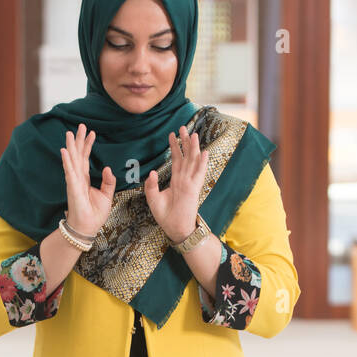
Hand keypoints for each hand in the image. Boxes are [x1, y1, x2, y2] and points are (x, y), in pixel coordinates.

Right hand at [60, 124, 115, 237]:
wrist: (87, 228)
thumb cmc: (94, 214)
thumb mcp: (107, 195)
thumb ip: (108, 182)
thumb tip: (108, 168)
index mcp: (85, 179)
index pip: (85, 158)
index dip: (88, 145)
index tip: (92, 133)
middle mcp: (77, 178)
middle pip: (78, 155)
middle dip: (79, 140)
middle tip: (80, 125)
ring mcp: (73, 182)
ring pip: (72, 160)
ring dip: (71, 146)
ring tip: (70, 133)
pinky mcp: (72, 188)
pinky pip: (69, 172)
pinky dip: (67, 161)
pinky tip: (64, 150)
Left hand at [143, 125, 208, 244]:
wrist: (175, 229)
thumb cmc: (165, 216)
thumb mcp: (153, 199)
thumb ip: (151, 186)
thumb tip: (152, 172)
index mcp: (175, 181)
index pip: (176, 160)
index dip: (174, 147)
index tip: (172, 134)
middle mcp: (184, 179)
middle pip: (185, 156)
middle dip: (184, 142)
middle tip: (183, 127)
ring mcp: (190, 183)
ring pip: (193, 161)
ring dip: (194, 148)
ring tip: (193, 134)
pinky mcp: (194, 189)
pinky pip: (199, 173)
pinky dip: (202, 163)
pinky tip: (205, 152)